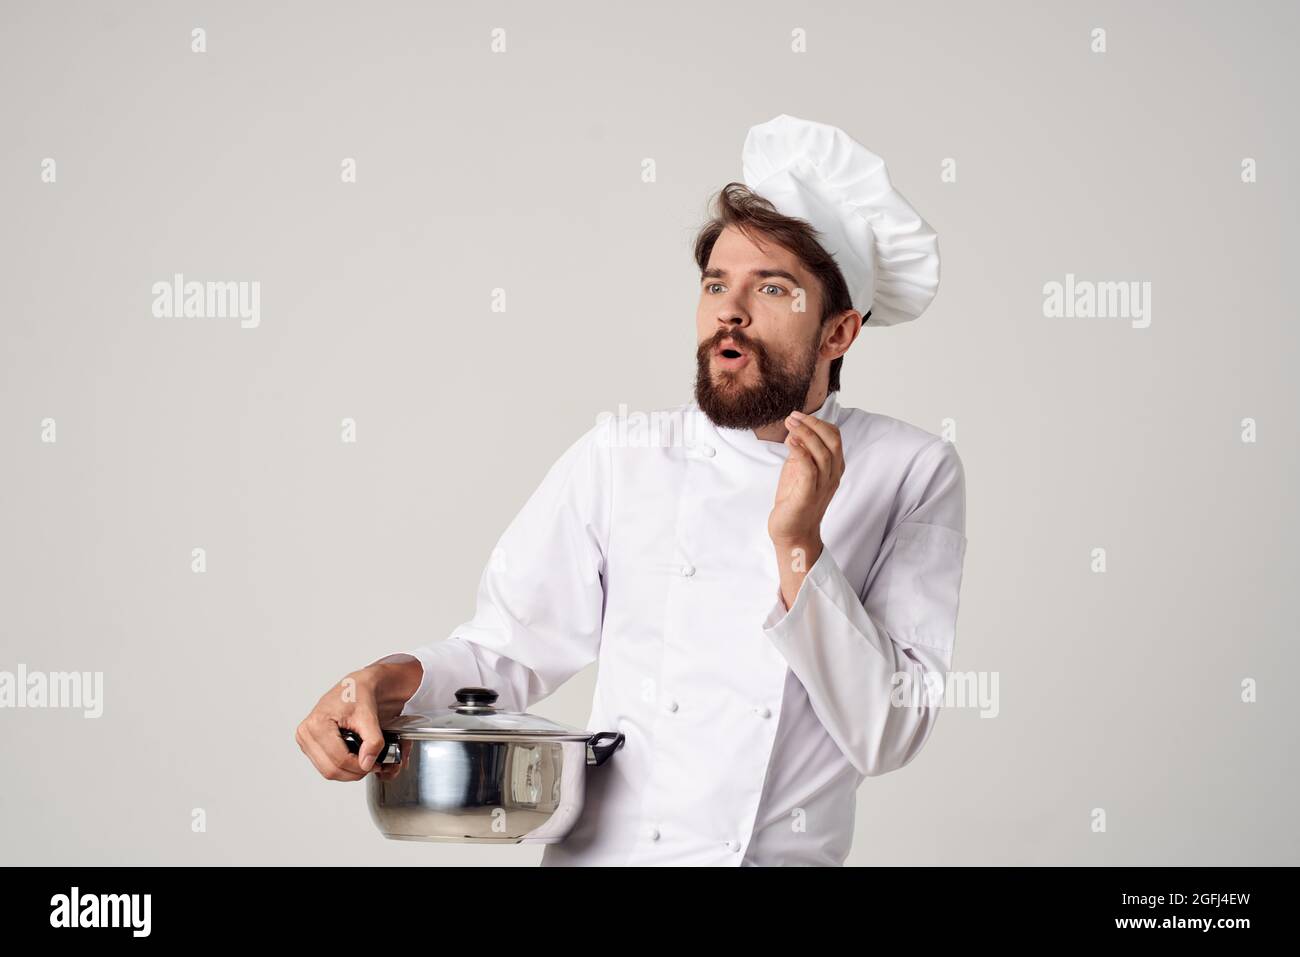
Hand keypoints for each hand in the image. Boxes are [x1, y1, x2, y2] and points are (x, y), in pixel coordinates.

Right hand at [295, 660, 420, 781]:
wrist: (354, 687)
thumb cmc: (357, 694)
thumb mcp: (369, 715)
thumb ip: (372, 741)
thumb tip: (368, 763)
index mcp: (317, 724)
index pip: (338, 759)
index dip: (359, 766)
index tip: (375, 764)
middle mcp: (306, 732)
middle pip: (331, 770)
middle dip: (354, 772)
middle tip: (372, 764)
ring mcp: (305, 740)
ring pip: (327, 771)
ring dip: (348, 772)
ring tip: (365, 760)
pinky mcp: (309, 746)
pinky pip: (326, 766)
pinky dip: (342, 767)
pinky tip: (354, 757)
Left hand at [768, 410, 843, 554]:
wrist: (792, 533)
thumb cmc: (795, 501)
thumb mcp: (798, 470)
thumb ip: (801, 452)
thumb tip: (795, 431)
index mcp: (833, 468)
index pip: (834, 437)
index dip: (819, 423)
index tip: (798, 416)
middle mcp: (832, 476)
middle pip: (833, 441)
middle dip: (814, 424)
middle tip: (793, 416)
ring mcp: (822, 486)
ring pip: (823, 453)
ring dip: (805, 434)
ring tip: (790, 424)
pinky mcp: (808, 495)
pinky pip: (809, 469)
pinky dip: (801, 452)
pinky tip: (790, 442)